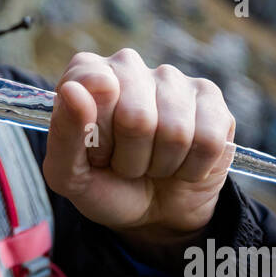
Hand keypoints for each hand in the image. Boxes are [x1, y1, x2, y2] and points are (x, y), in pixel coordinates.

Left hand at [42, 50, 236, 258]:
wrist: (154, 211)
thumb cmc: (106, 185)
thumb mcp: (70, 175)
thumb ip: (63, 134)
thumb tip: (74, 90)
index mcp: (86, 73)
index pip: (93, 86)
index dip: (95, 134)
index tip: (94, 151)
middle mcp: (128, 65)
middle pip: (136, 116)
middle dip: (129, 157)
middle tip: (124, 162)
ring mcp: (173, 79)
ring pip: (175, 131)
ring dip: (160, 165)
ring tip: (151, 163)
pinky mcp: (211, 100)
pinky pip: (208, 140)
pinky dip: (191, 168)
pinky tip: (182, 163)